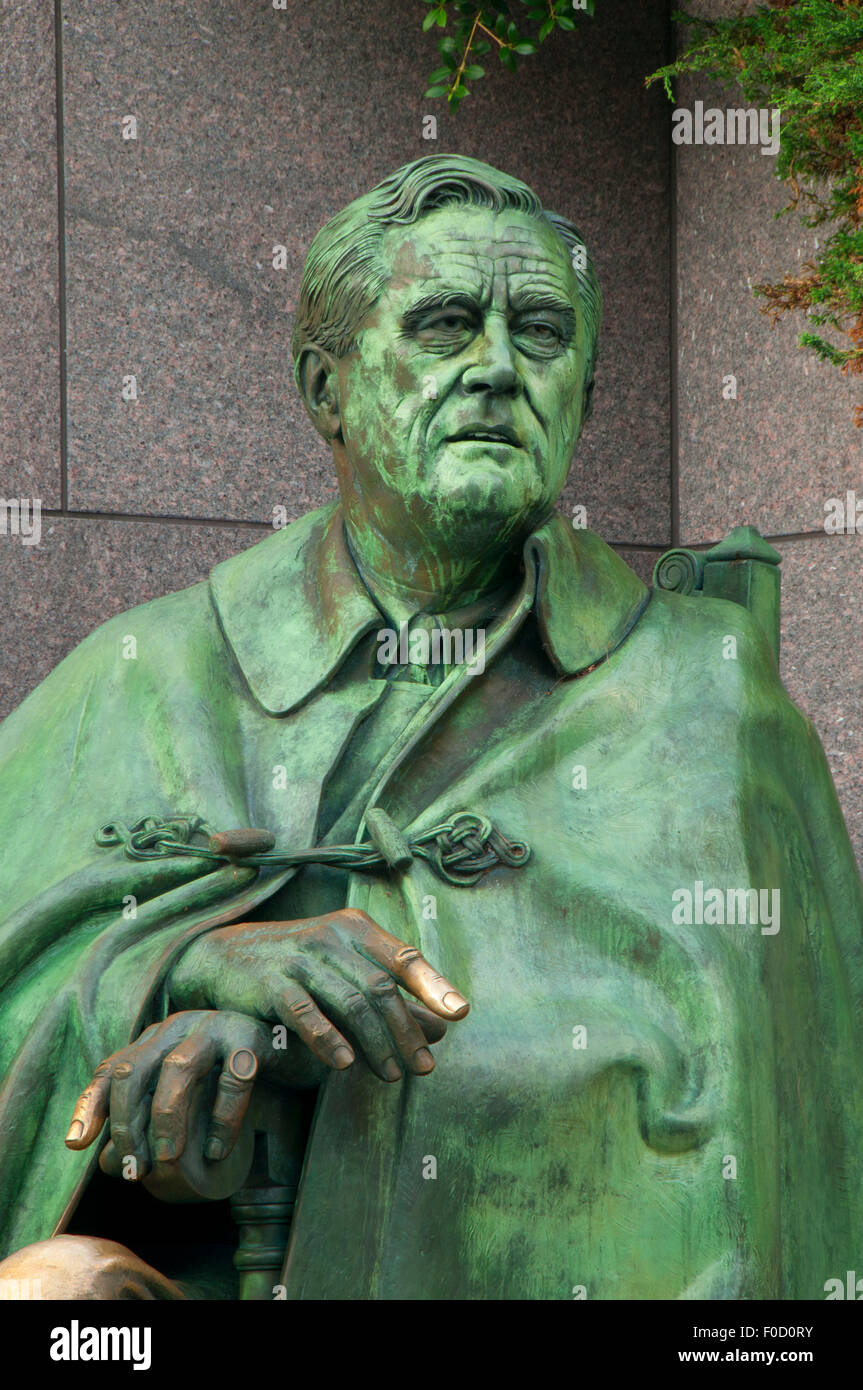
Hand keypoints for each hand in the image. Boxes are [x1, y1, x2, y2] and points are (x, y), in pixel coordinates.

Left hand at [65, 1010, 280, 1176]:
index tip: (77, 1145)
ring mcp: (215, 1027)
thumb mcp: (187, 1097)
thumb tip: (110, 1164)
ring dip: (168, 1120)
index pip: (111, 1068)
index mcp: (156, 1038)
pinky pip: (233, 1078)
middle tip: (134, 1168)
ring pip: (177, 1069)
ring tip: (169, 1161)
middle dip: (127, 1123)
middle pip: (134, 1069)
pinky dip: (222, 1118)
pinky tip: (217, 1151)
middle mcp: (178, 1026)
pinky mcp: (252, 1037)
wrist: (295, 1047)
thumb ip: (149, 1121)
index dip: (90, 1106)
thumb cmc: (232, 1076)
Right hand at [167, 907, 467, 1082]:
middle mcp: (330, 936)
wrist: (222, 956)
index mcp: (354, 927)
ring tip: (392, 1076)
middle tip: (424, 1068)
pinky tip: (344, 1064)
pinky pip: (306, 1012)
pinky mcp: (271, 981)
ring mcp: (300, 957)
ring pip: (350, 1002)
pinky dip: (328, 1038)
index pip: (403, 956)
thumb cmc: (296, 965)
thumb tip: (444, 1024)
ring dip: (376, 1043)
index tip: (459, 1014)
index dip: (433, 985)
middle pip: (380, 987)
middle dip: (406, 1030)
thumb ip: (389, 991)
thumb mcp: (343, 966)